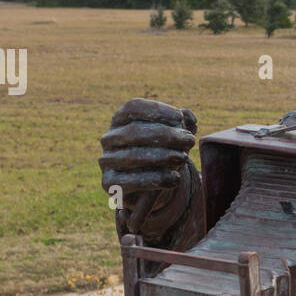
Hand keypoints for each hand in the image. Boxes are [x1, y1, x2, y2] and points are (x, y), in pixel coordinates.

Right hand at [99, 98, 196, 235]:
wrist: (149, 187)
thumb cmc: (161, 153)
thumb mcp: (173, 136)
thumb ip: (182, 124)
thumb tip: (189, 116)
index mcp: (120, 120)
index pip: (133, 107)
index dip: (156, 110)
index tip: (179, 117)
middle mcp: (109, 138)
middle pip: (134, 131)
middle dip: (166, 135)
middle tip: (189, 140)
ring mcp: (107, 161)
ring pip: (132, 156)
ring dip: (163, 157)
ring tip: (183, 158)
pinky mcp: (109, 183)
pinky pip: (131, 181)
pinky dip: (156, 179)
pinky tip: (175, 178)